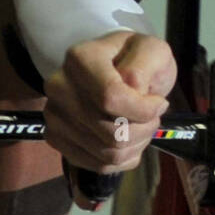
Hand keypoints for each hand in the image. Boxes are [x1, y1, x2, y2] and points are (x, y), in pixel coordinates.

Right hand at [43, 31, 176, 209]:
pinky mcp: (56, 139)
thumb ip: (146, 64)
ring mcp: (54, 115)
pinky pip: (98, 165)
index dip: (143, 109)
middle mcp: (59, 86)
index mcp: (80, 58)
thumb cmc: (138, 61)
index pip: (110, 97)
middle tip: (152, 116)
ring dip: (136, 144)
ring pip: (107, 153)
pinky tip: (129, 140)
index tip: (160, 102)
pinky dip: (123, 158)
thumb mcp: (153, 50)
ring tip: (141, 126)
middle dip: (144, 128)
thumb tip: (133, 89)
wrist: (118, 73)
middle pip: (111, 131)